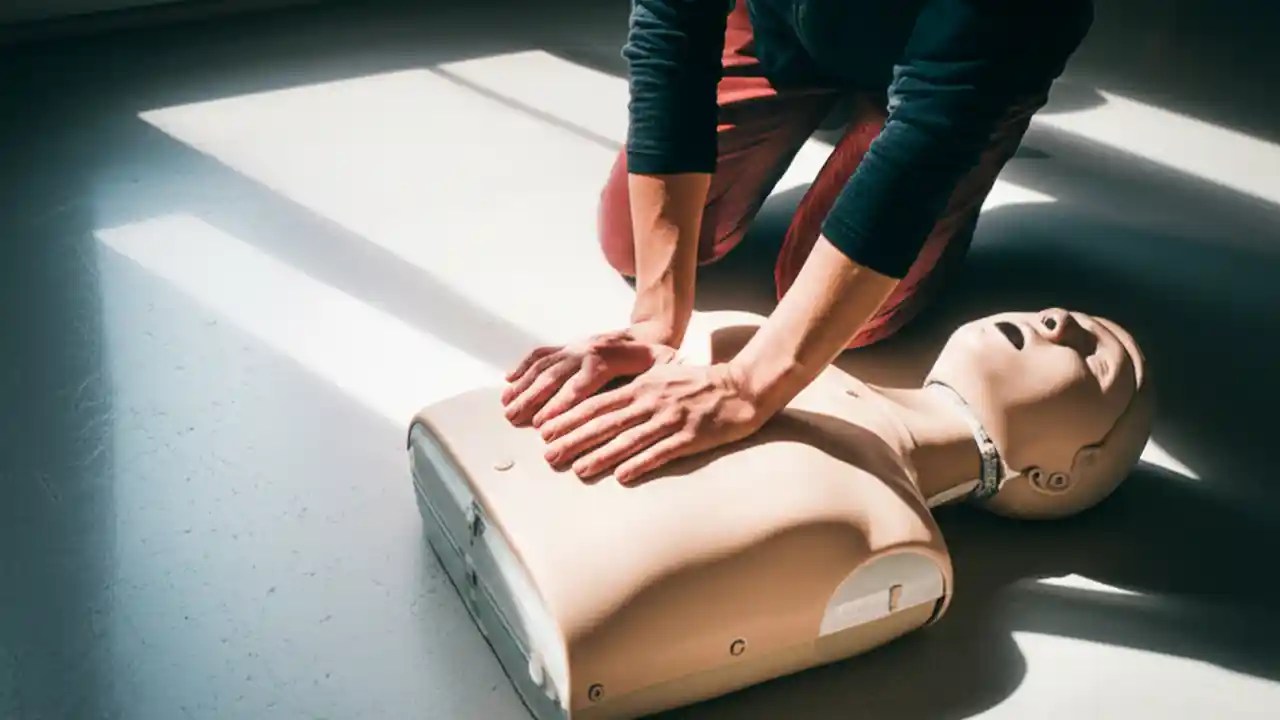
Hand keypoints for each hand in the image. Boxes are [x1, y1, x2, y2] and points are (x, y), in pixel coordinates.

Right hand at [501, 322, 677, 426]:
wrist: (649, 333)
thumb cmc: (655, 358)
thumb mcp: (660, 369)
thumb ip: (647, 386)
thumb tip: (642, 404)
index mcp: (608, 359)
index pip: (580, 385)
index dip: (561, 405)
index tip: (544, 423)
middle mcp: (586, 351)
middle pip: (554, 376)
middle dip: (532, 399)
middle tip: (514, 419)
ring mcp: (574, 347)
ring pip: (543, 366)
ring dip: (522, 386)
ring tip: (507, 406)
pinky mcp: (568, 347)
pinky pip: (541, 354)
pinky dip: (523, 367)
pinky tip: (509, 381)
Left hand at [537, 361, 765, 484]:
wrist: (741, 387)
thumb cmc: (698, 383)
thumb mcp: (663, 373)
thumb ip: (635, 385)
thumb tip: (604, 403)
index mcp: (642, 386)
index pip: (598, 403)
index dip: (570, 418)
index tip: (546, 431)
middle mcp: (652, 401)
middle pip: (606, 422)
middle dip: (575, 439)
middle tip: (549, 455)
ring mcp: (671, 419)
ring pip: (629, 439)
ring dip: (601, 455)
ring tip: (577, 469)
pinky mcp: (691, 436)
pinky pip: (661, 452)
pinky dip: (640, 463)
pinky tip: (621, 476)